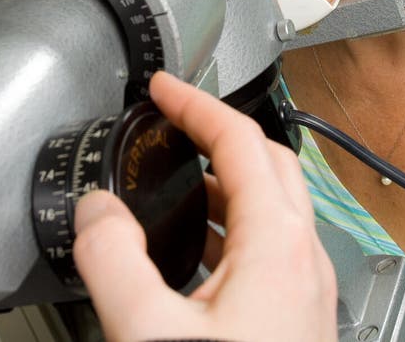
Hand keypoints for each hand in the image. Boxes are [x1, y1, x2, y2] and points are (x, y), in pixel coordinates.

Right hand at [73, 71, 336, 341]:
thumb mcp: (148, 332)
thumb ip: (113, 260)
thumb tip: (97, 209)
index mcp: (278, 245)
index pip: (240, 139)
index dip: (195, 103)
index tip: (164, 88)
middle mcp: (305, 260)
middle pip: (268, 162)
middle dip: (218, 130)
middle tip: (176, 119)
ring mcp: (307, 290)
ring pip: (274, 207)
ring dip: (227, 182)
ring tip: (179, 179)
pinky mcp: (299, 320)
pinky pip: (271, 249)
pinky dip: (234, 227)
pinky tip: (197, 252)